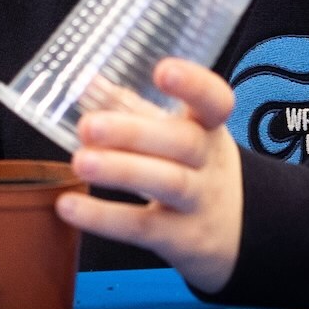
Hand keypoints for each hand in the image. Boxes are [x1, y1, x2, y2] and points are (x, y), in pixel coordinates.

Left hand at [59, 60, 243, 295]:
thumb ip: (134, 109)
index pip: (214, 101)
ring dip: (120, 171)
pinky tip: (69, 206)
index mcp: (208, 127)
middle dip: (134, 132)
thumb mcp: (179, 136)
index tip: (163, 71)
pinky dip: (104, 218)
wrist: (238, 234)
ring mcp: (200, 202)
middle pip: (183, 143)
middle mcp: (210, 163)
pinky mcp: (181, 238)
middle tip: (89, 126)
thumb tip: (86, 82)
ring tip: (80, 163)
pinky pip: (143, 227)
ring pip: (168, 184)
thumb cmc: (195, 170)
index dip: (194, 85)